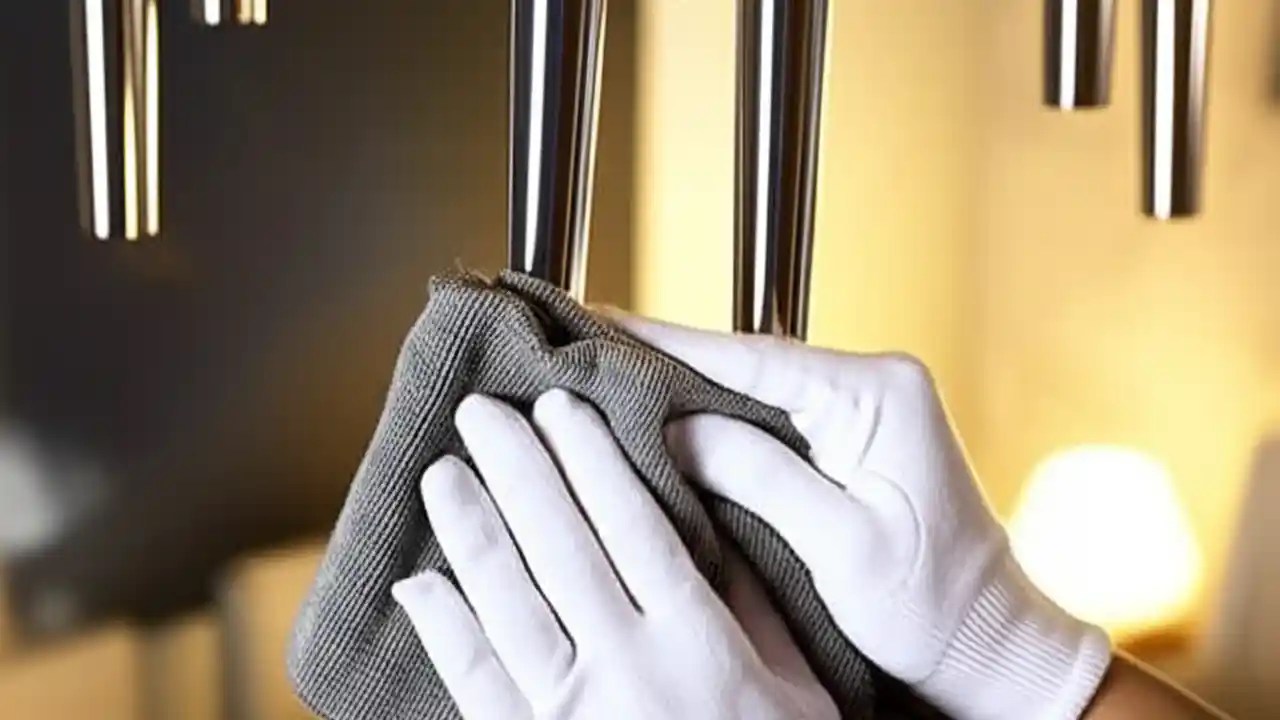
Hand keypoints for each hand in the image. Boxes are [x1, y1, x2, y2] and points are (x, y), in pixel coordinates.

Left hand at [392, 391, 838, 719]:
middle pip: (558, 545)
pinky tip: (419, 585)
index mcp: (696, 641)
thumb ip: (755, 611)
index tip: (561, 408)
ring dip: (470, 531)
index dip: (590, 459)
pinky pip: (478, 685)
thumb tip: (714, 532)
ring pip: (507, 603)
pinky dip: (444, 632)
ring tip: (443, 473)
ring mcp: (572, 713)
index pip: (630, 524)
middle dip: (517, 469)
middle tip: (483, 412)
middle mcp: (626, 667)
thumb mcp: (799, 691)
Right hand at [609, 312, 1111, 719]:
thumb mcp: (841, 545)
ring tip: (615, 383)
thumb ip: (758, 476)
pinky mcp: (853, 439)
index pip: (756, 359)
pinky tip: (673, 425)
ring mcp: (866, 410)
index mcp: (881, 397)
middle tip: (591, 352)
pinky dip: (723, 425)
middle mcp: (876, 386)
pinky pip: (774, 420)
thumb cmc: (933, 605)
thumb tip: (679, 428)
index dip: (672, 342)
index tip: (605, 321)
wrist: (985, 641)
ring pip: (757, 392)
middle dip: (673, 363)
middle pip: (751, 365)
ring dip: (693, 393)